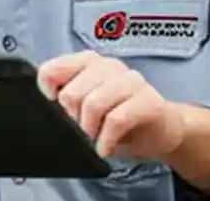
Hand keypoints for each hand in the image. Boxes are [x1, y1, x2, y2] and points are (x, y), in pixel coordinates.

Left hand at [38, 51, 186, 160]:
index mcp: (89, 62)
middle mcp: (109, 66)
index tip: (54, 107)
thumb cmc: (119, 116)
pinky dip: (106, 139)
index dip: (47, 90)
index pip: (53, 68)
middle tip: (81, 131)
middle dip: (72, 119)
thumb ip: (68, 97)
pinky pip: (117, 120)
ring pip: (94, 104)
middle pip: (72, 92)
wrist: (162, 129)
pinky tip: (105, 148)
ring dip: (89, 130)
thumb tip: (47, 107)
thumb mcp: (88, 105)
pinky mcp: (148, 101)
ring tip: (94, 140)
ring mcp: (131, 81)